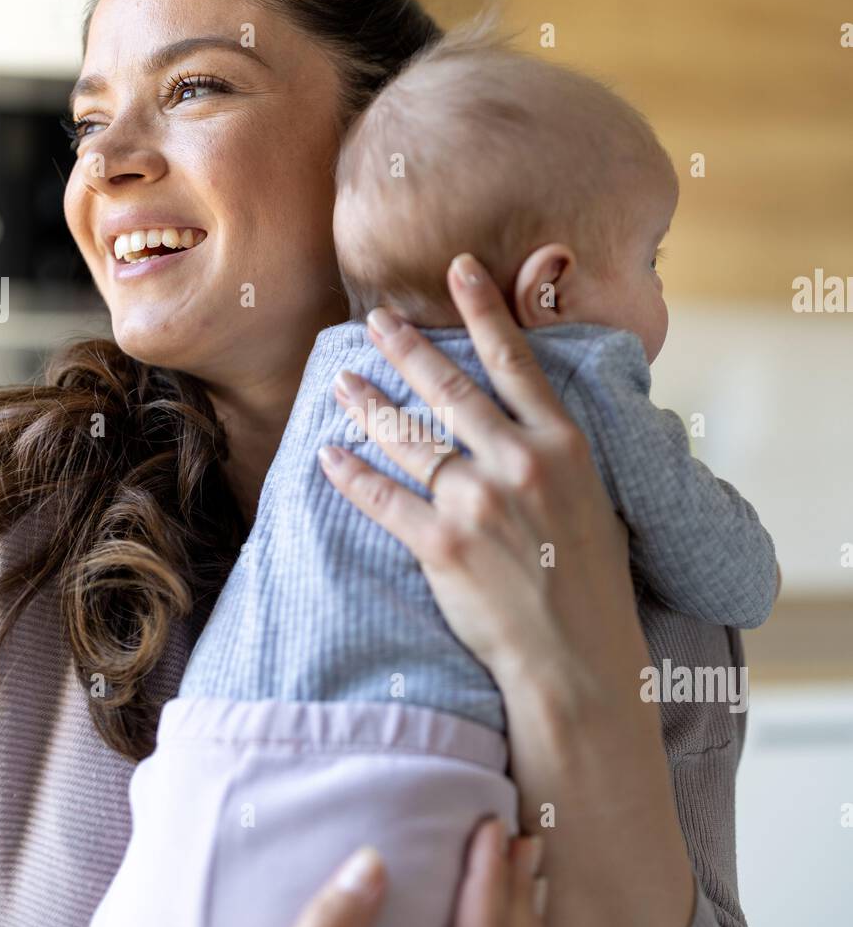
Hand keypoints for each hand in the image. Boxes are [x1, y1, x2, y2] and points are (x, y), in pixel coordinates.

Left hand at [318, 252, 647, 717]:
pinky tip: (330, 455)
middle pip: (448, 388)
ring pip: (407, 436)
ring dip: (367, 404)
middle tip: (375, 322)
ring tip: (340, 382)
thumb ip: (561, 458)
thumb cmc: (592, 585)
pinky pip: (383, 498)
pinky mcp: (441, 544)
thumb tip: (537, 422)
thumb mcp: (597, 503)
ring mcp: (477, 502)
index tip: (459, 268)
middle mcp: (519, 463)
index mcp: (565, 446)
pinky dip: (351, 475)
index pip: (517, 361)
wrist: (577, 658)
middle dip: (404, 348)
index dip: (483, 310)